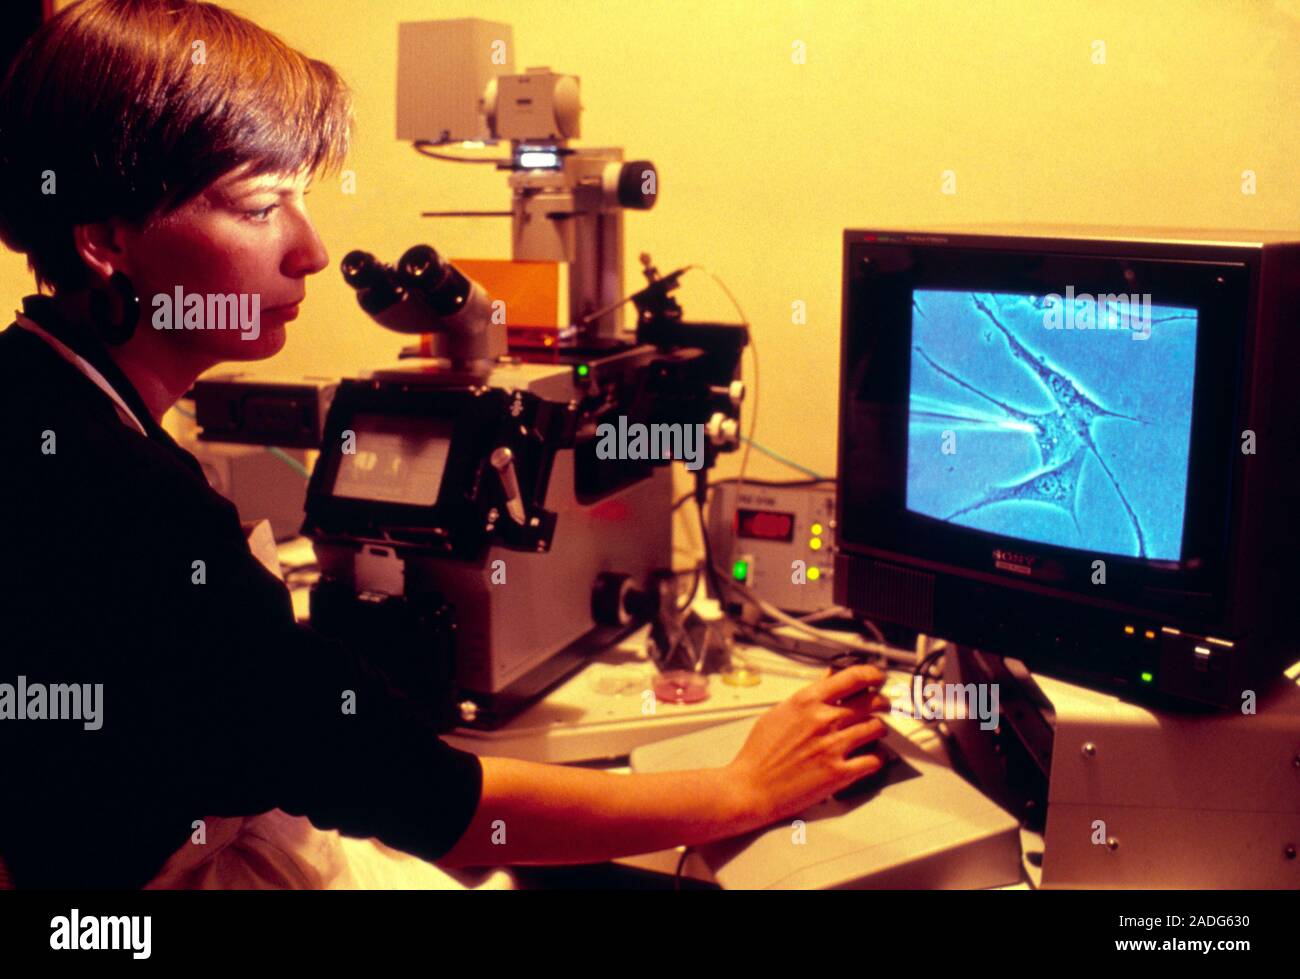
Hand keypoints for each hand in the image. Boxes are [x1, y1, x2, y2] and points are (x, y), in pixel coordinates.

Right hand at [725, 664, 890, 827]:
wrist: (751, 788)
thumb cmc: (759, 753)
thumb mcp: (779, 712)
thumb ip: (807, 696)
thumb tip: (827, 679)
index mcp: (807, 701)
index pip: (852, 677)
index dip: (872, 674)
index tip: (877, 677)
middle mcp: (823, 720)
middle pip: (871, 701)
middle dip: (881, 702)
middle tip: (882, 705)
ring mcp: (833, 746)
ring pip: (877, 728)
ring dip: (879, 729)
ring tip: (874, 731)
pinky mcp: (839, 773)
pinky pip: (874, 760)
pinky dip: (878, 757)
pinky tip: (872, 756)